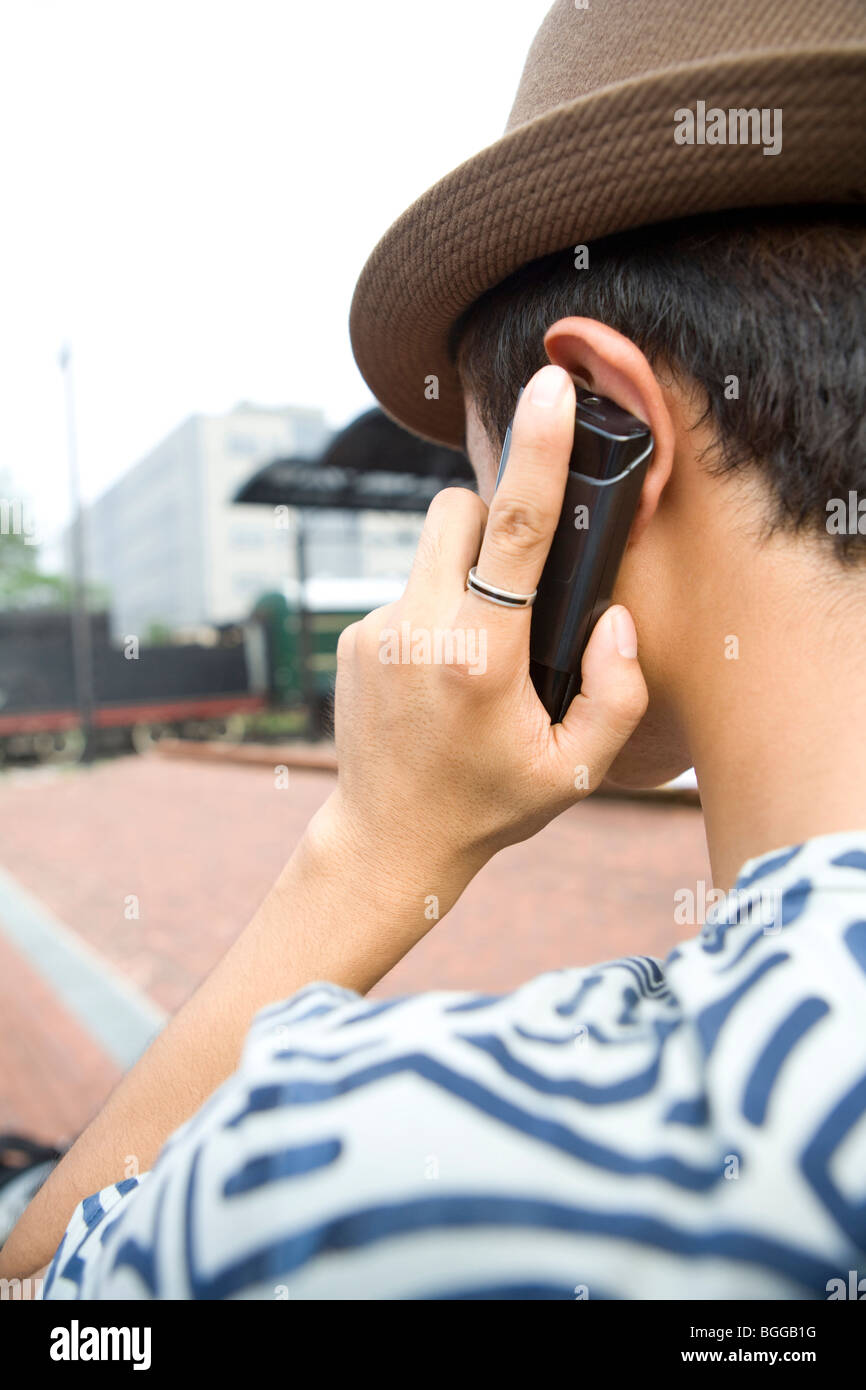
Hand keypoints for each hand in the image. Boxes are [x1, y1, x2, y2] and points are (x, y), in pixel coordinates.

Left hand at [325, 365, 647, 879]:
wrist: (388, 840)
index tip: (551, 388)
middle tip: (514, 587)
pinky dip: (432, 608)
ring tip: (475, 651)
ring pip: (431, 548)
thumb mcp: (579, 770)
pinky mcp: (351, 635)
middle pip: (459, 509)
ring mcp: (376, 628)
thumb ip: (617, 692)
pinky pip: (406, 588)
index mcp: (481, 658)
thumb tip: (612, 618)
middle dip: (493, 522)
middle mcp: (420, 629)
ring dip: (463, 573)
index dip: (538, 450)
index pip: (515, 530)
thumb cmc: (488, 804)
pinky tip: (437, 673)